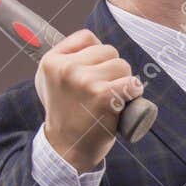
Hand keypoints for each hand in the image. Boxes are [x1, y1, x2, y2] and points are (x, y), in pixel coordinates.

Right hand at [34, 29, 143, 172]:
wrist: (67, 148)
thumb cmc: (65, 113)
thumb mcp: (51, 80)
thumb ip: (65, 57)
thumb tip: (91, 40)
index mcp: (52, 60)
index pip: (87, 37)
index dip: (96, 54)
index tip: (92, 74)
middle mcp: (66, 68)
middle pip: (108, 51)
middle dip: (111, 70)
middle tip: (100, 92)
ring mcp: (84, 81)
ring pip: (122, 65)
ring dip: (123, 81)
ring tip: (109, 99)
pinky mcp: (102, 95)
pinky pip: (132, 82)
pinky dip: (134, 92)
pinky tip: (125, 101)